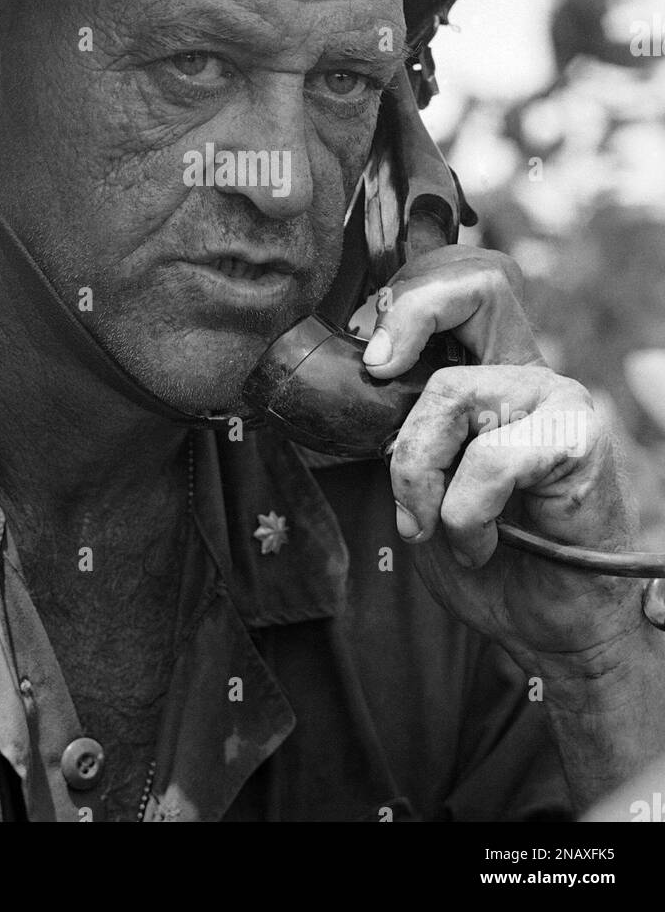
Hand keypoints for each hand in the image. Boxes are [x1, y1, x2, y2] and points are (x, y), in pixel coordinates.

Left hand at [363, 243, 643, 675]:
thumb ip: (400, 433)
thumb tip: (339, 391)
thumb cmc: (487, 556)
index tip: (370, 354)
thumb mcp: (420, 486)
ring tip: (433, 528)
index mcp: (490, 373)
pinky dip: (465, 515)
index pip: (466, 290)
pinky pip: (489, 460)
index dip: (414, 298)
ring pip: (450, 392)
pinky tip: (480, 546)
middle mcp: (526, 371)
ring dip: (418, 472)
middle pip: (474, 292)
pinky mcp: (577, 438)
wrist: (549, 627)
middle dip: (413, 315)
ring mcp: (557, 398)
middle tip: (376, 369)